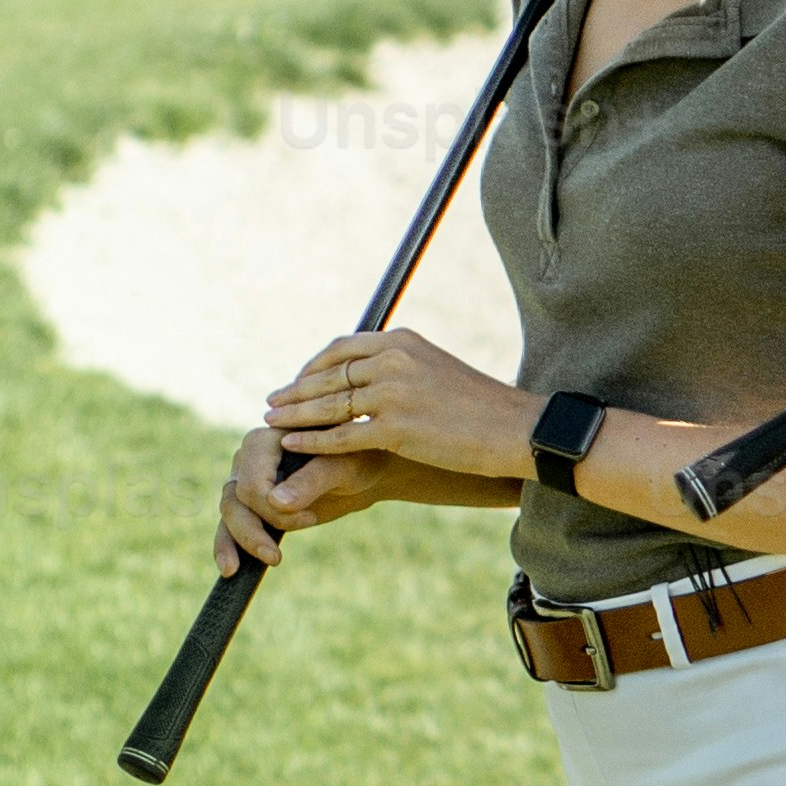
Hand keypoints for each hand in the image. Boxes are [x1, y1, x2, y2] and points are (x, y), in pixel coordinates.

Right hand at [218, 424, 401, 568]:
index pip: (252, 482)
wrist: (362, 474)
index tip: (309, 519)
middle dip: (252, 530)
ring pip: (229, 512)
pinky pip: (231, 524)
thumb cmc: (356, 460)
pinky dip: (226, 546)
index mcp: (266, 440)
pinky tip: (229, 570)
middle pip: (234, 498)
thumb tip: (275, 502)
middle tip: (275, 558)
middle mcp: (249, 457)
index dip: (272, 509)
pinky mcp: (251, 504)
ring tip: (236, 570)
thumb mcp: (341, 467)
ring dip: (237, 541)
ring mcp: (246, 480)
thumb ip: (310, 481)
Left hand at [264, 326, 530, 483]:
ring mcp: (392, 394)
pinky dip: (312, 440)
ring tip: (271, 421)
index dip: (313, 366)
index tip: (297, 380)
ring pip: (328, 405)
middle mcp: (393, 360)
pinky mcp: (395, 429)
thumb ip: (402, 368)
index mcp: (401, 341)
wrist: (514, 428)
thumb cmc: (480, 407)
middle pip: (328, 375)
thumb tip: (374, 376)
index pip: (342, 348)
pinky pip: (341, 435)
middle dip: (295, 390)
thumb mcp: (437, 370)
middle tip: (272, 401)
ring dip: (295, 414)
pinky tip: (293, 444)